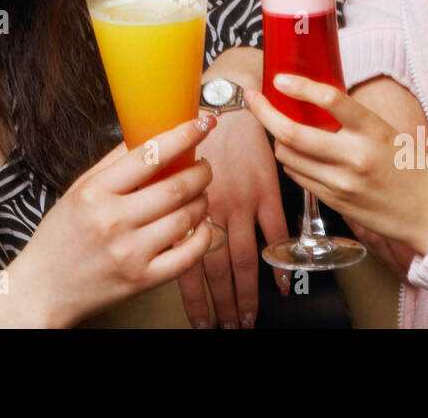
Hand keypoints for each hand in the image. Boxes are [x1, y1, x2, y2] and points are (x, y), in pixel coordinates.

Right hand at [14, 115, 217, 326]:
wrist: (44, 288)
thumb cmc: (60, 237)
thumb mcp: (77, 190)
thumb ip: (112, 164)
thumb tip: (148, 136)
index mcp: (94, 192)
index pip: (149, 155)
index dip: (182, 136)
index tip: (202, 124)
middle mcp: (113, 221)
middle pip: (175, 188)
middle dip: (200, 172)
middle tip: (204, 166)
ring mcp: (129, 253)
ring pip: (186, 218)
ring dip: (202, 201)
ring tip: (199, 195)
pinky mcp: (142, 280)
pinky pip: (188, 256)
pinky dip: (204, 237)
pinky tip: (202, 225)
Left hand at [177, 109, 288, 328]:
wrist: (230, 99)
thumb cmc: (192, 130)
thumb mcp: (166, 162)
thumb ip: (157, 195)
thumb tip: (147, 224)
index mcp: (181, 203)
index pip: (180, 260)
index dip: (191, 296)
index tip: (197, 320)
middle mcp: (210, 206)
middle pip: (214, 268)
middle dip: (220, 303)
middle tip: (224, 327)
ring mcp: (240, 200)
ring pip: (244, 258)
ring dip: (246, 293)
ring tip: (245, 319)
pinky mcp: (266, 190)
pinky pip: (274, 233)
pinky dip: (279, 261)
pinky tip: (280, 284)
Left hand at [243, 74, 427, 257]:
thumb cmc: (410, 166)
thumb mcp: (387, 132)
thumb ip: (353, 119)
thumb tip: (314, 99)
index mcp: (374, 131)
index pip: (331, 101)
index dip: (300, 86)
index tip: (280, 78)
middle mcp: (355, 157)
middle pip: (292, 133)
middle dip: (264, 112)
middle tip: (252, 98)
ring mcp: (341, 183)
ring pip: (287, 155)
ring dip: (277, 138)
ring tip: (281, 127)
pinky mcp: (334, 202)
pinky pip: (297, 176)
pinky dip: (290, 159)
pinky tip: (297, 152)